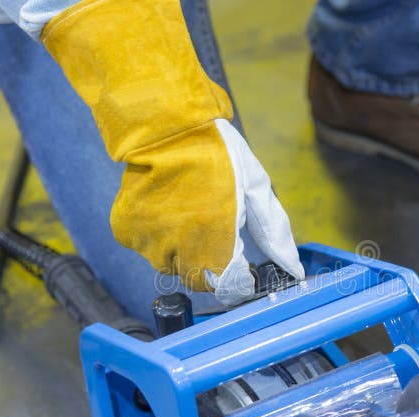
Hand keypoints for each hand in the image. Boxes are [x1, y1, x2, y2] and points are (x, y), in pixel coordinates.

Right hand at [110, 119, 303, 305]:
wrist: (166, 126)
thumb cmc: (217, 154)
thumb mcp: (256, 188)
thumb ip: (274, 232)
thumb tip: (292, 269)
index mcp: (218, 242)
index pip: (231, 288)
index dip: (241, 281)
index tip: (244, 269)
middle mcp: (181, 249)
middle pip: (201, 281)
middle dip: (213, 267)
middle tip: (217, 235)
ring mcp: (150, 243)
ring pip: (171, 266)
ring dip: (183, 252)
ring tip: (190, 214)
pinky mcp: (126, 231)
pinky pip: (146, 248)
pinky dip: (156, 237)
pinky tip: (166, 210)